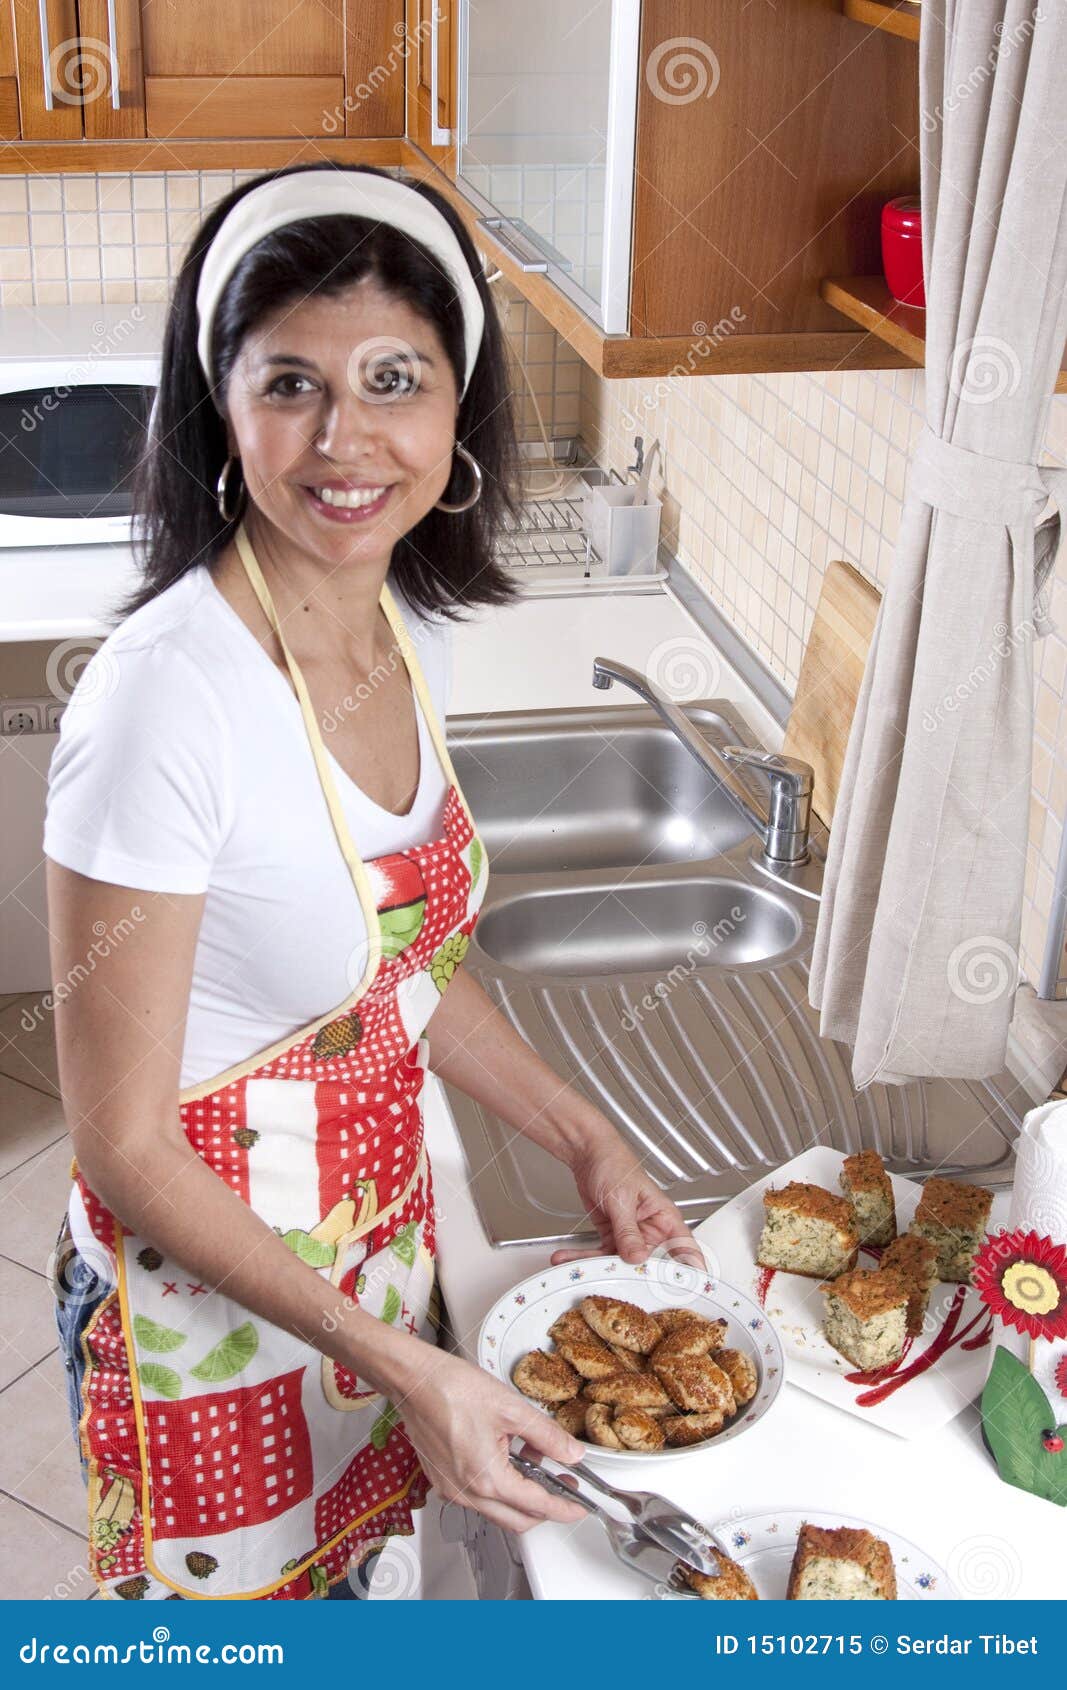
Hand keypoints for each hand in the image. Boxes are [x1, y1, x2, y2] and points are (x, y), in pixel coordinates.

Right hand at [386, 1346, 588, 1533]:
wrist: (414, 1380)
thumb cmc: (453, 1389)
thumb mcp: (512, 1408)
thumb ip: (547, 1436)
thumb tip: (571, 1453)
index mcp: (487, 1479)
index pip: (536, 1506)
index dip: (563, 1508)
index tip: (579, 1508)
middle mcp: (467, 1493)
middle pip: (517, 1520)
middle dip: (545, 1509)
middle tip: (564, 1489)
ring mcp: (451, 1489)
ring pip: (496, 1511)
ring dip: (521, 1496)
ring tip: (536, 1462)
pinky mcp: (442, 1480)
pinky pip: (478, 1497)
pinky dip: (498, 1487)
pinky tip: (507, 1458)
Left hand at [551, 1126, 705, 1269]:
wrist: (587, 1154)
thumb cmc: (614, 1163)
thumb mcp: (621, 1199)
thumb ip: (628, 1231)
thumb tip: (636, 1256)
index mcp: (664, 1217)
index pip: (684, 1247)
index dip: (690, 1270)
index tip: (690, 1290)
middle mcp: (650, 1229)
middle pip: (646, 1263)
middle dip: (626, 1274)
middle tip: (610, 1283)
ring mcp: (630, 1235)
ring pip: (618, 1261)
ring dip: (593, 1265)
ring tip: (574, 1267)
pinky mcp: (611, 1236)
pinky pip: (599, 1253)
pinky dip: (582, 1257)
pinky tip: (567, 1258)